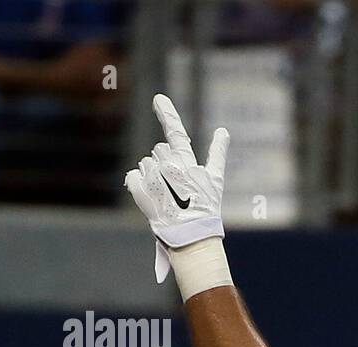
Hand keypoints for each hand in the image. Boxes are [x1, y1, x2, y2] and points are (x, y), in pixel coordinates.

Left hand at [124, 94, 228, 283]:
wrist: (191, 236)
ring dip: (152, 174)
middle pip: (159, 150)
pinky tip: (152, 196)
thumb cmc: (206, 211)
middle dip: (164, 162)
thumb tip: (223, 131)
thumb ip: (217, 154)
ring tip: (166, 195)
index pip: (176, 133)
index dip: (167, 113)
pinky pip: (133, 175)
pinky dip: (139, 183)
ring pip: (146, 163)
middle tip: (175, 186)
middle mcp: (168, 166)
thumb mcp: (216, 182)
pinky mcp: (139, 188)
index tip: (158, 99)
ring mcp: (153, 177)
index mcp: (186, 163)